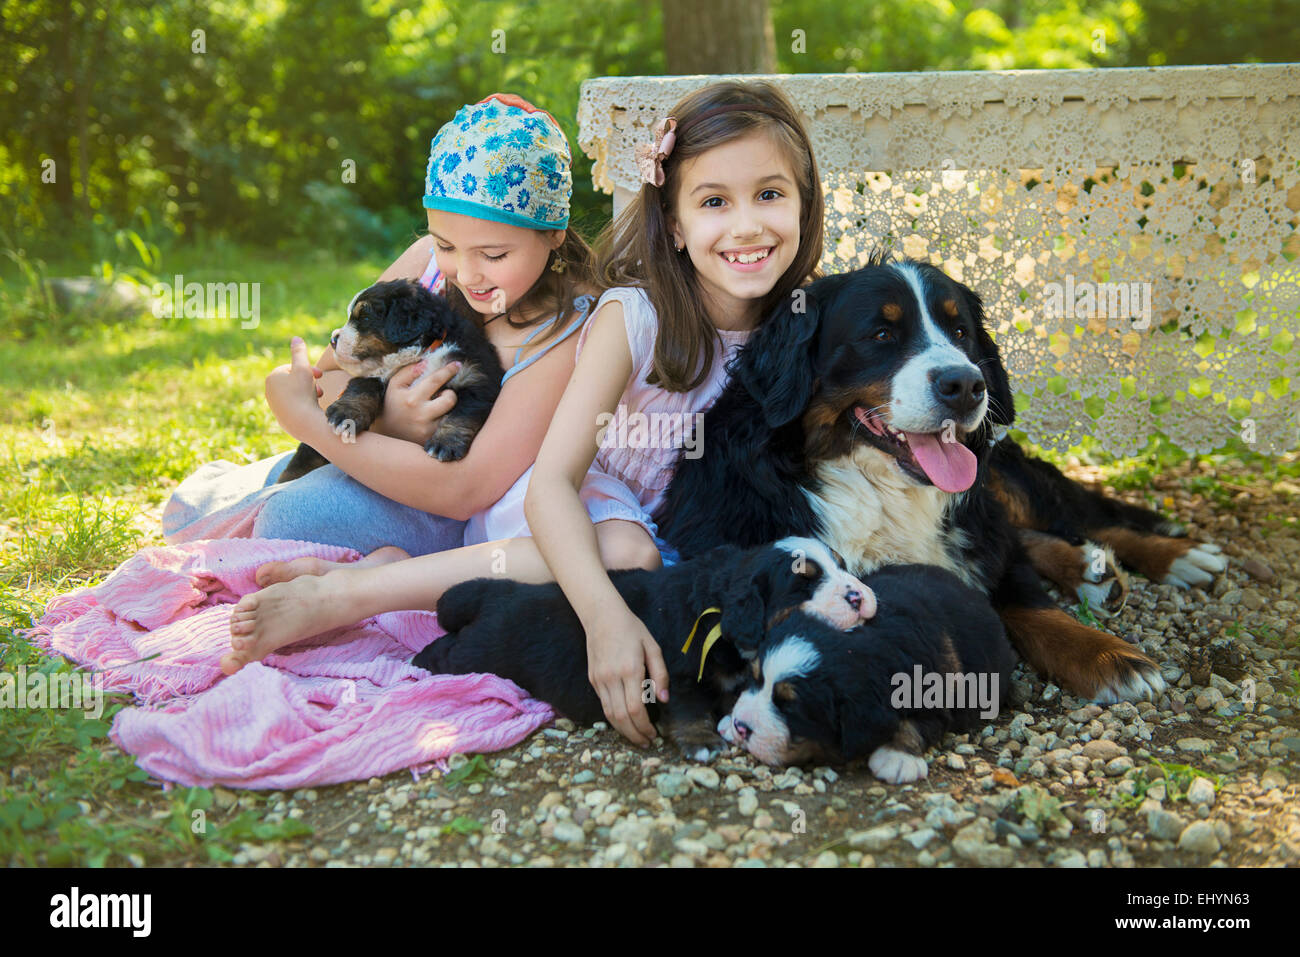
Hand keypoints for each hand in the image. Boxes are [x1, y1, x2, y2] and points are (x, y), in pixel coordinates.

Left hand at [265, 336, 324, 436]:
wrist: (302, 423)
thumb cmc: (302, 393)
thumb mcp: (303, 368)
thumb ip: (299, 353)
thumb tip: (295, 338)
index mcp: (272, 378)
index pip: (293, 368)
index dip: (308, 370)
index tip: (320, 376)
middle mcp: (270, 391)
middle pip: (294, 381)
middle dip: (309, 383)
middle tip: (320, 390)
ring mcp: (275, 406)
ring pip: (296, 393)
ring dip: (309, 393)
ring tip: (317, 398)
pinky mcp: (281, 418)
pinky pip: (296, 406)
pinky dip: (305, 404)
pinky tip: (312, 408)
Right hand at [375, 359, 460, 443]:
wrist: (384, 432)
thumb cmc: (391, 405)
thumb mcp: (395, 385)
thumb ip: (410, 371)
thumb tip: (427, 362)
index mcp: (411, 398)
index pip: (435, 380)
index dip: (448, 370)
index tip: (457, 364)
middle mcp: (421, 415)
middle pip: (450, 400)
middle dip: (451, 393)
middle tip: (445, 393)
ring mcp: (427, 430)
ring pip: (450, 415)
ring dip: (448, 409)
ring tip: (437, 407)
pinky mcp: (431, 440)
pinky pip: (446, 427)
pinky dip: (445, 421)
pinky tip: (437, 418)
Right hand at [586, 607, 670, 747]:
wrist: (602, 616)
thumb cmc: (631, 629)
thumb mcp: (653, 647)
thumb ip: (660, 674)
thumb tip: (664, 700)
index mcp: (630, 669)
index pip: (636, 708)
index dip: (645, 726)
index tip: (654, 734)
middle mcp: (612, 678)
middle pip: (621, 717)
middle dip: (635, 735)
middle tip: (646, 743)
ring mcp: (600, 680)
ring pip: (609, 715)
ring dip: (623, 731)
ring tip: (636, 738)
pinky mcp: (593, 680)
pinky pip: (603, 705)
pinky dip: (614, 718)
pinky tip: (625, 722)